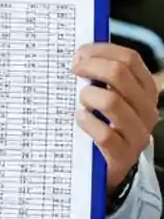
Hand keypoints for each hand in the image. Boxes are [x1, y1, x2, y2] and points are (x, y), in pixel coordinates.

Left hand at [72, 44, 159, 191]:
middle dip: (90, 66)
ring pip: (111, 101)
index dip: (101, 50)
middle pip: (119, 74)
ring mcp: (137, 134)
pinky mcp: (123, 155)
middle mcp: (146, 110)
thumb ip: (99, 76)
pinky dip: (86, 122)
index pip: (130, 59)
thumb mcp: (107, 96)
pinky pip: (103, 133)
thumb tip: (78, 52)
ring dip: (88, 95)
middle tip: (73, 70)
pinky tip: (80, 118)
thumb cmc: (104, 123)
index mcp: (145, 90)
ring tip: (81, 101)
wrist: (109, 168)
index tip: (79, 53)